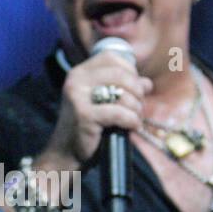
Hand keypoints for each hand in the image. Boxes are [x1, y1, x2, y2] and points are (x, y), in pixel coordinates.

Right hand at [38, 52, 151, 169]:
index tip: (134, 88)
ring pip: (123, 93)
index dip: (129, 70)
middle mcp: (76, 80)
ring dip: (137, 109)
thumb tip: (147, 83)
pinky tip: (133, 127)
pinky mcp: (84, 115)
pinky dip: (132, 120)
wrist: (65, 154)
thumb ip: (124, 89)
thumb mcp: (105, 103)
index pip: (111, 57)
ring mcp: (78, 97)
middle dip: (137, 91)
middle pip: (121, 74)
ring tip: (135, 119)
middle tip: (138, 107)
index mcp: (80, 73)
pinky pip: (119, 112)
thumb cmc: (88, 127)